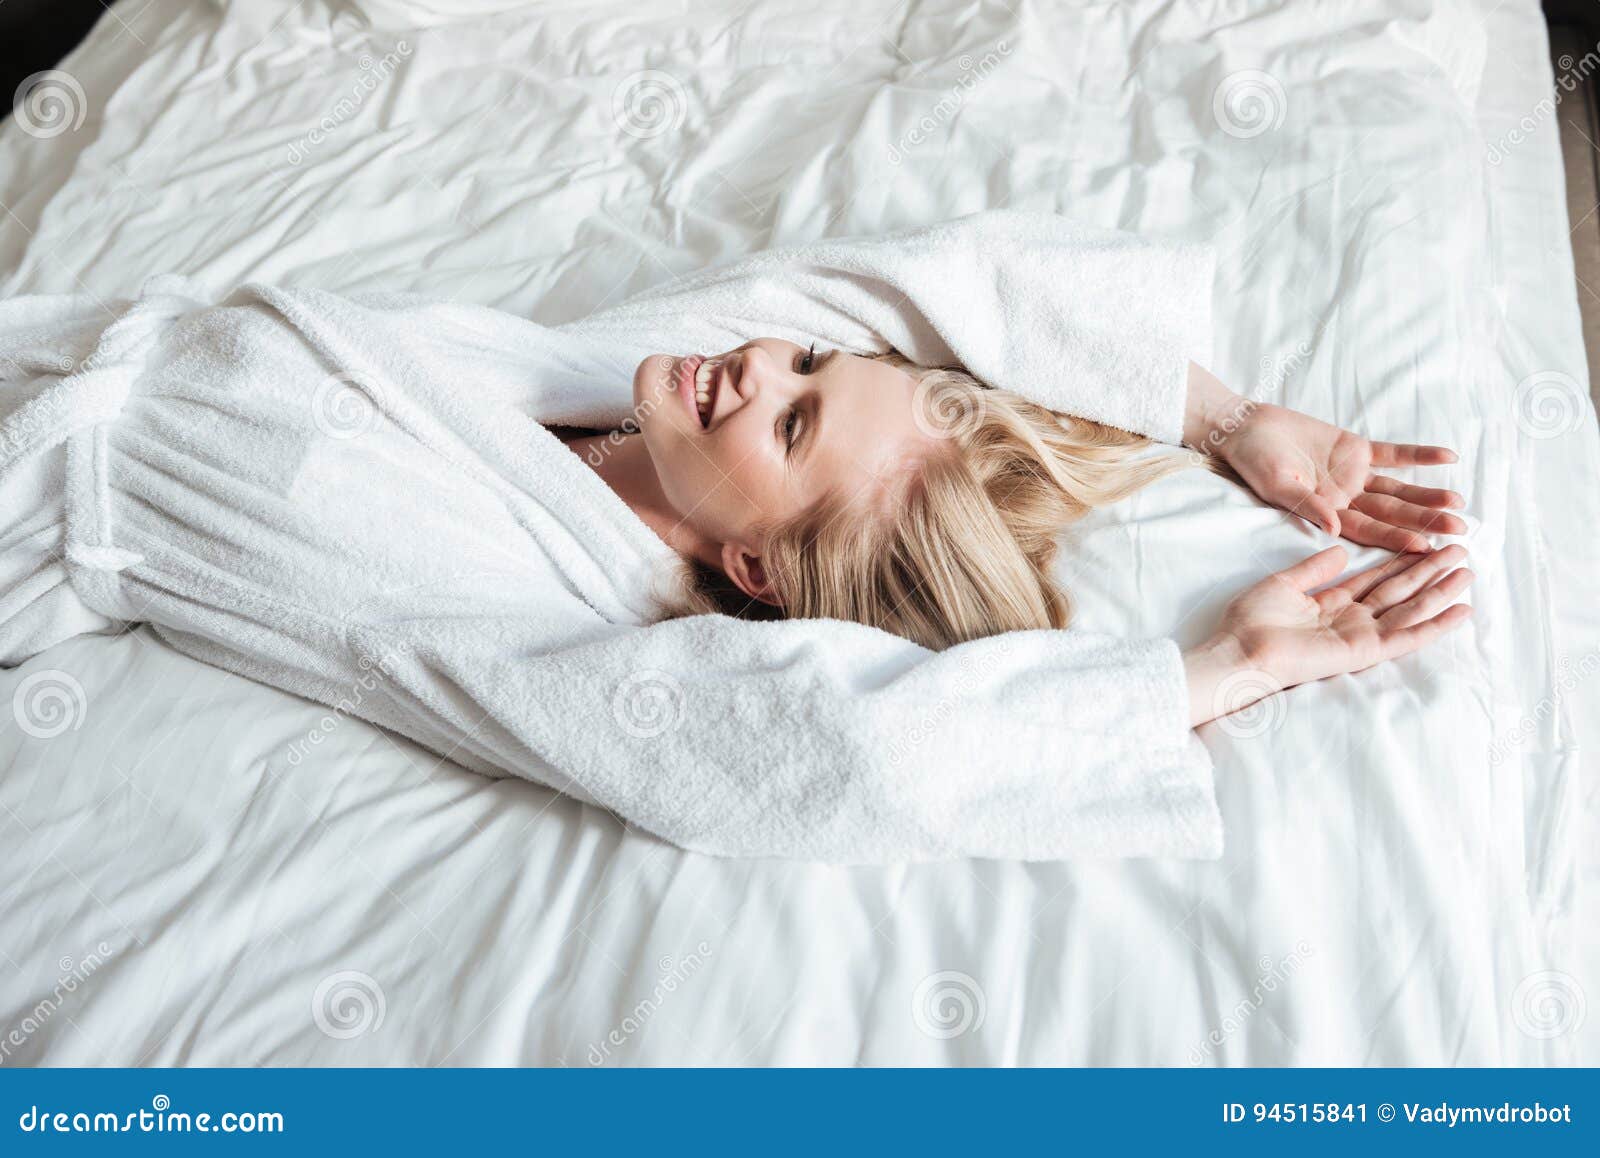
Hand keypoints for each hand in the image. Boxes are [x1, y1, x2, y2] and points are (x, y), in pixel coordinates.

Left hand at [1183, 545, 1472, 726]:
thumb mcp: (1283, 584)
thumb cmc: (1250, 621)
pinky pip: (1408, 636)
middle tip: (1458, 550)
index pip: (1375, 578)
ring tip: (1468, 572)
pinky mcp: (1365, 651)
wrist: (1240, 651)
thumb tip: (1342, 552)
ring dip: (1440, 591)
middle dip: (1428, 571)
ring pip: (1411, 609)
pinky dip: (1436, 624)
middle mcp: (1351, 619)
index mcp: (1331, 603)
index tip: (1425, 542)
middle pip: (1399, 591)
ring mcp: (1361, 635)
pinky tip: (1461, 610)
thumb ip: (1314, 569)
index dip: (1401, 560)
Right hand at [1184, 364, 1465, 551]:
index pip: (1368, 530)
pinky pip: (1394, 454)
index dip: (1395, 538)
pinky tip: (1447, 457)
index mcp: (1327, 514)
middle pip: (1391, 514)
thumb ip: (1307, 505)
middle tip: (1458, 529)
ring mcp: (1354, 475)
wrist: (1249, 428)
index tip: (1424, 546)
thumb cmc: (1255, 461)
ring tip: (1458, 501)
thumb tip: (1335, 530)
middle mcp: (1345, 499)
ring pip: (1398, 489)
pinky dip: (1420, 455)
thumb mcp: (1277, 485)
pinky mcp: (1358, 449)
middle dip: (1424, 521)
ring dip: (1427, 496)